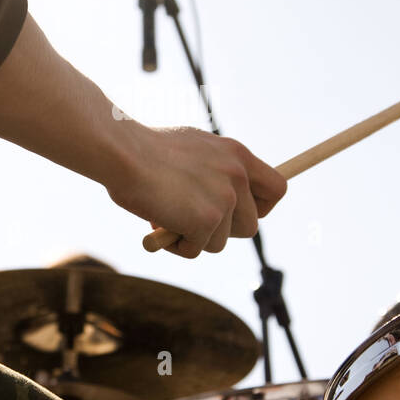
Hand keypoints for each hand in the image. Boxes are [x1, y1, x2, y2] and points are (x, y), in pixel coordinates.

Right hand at [106, 125, 287, 258]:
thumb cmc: (145, 150)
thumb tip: (221, 206)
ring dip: (195, 238)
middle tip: (192, 221)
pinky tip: (159, 222)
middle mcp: (238, 176)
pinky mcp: (206, 221)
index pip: (277, 188)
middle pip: (250, 226)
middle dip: (222, 231)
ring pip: (220, 242)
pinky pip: (195, 249)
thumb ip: (214, 172)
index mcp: (237, 154)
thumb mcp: (193, 150)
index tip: (240, 213)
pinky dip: (176, 245)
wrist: (122, 152)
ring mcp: (225, 199)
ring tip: (167, 217)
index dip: (262, 208)